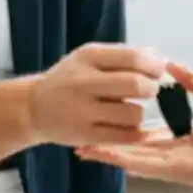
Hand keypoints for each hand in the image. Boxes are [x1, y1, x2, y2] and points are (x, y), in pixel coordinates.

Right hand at [26, 43, 165, 146]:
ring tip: (130, 110)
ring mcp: (82, 110)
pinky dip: (134, 132)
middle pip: (135, 84)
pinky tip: (128, 126)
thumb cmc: (69, 80)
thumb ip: (121, 56)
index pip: (133, 57)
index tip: (159, 70)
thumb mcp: (88, 58)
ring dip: (139, 112)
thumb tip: (157, 56)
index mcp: (87, 57)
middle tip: (151, 90)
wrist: (33, 107)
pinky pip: (123, 136)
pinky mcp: (84, 135)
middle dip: (152, 88)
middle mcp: (83, 82)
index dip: (154, 65)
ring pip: (132, 113)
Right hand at [76, 62, 192, 187]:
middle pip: (134, 152)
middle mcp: (176, 156)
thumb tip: (172, 64)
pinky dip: (129, 160)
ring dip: (111, 156)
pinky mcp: (183, 171)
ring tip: (84, 150)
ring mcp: (178, 166)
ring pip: (136, 161)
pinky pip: (151, 166)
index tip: (100, 121)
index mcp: (183, 141)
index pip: (145, 137)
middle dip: (107, 147)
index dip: (122, 130)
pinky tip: (108, 155)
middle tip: (80, 142)